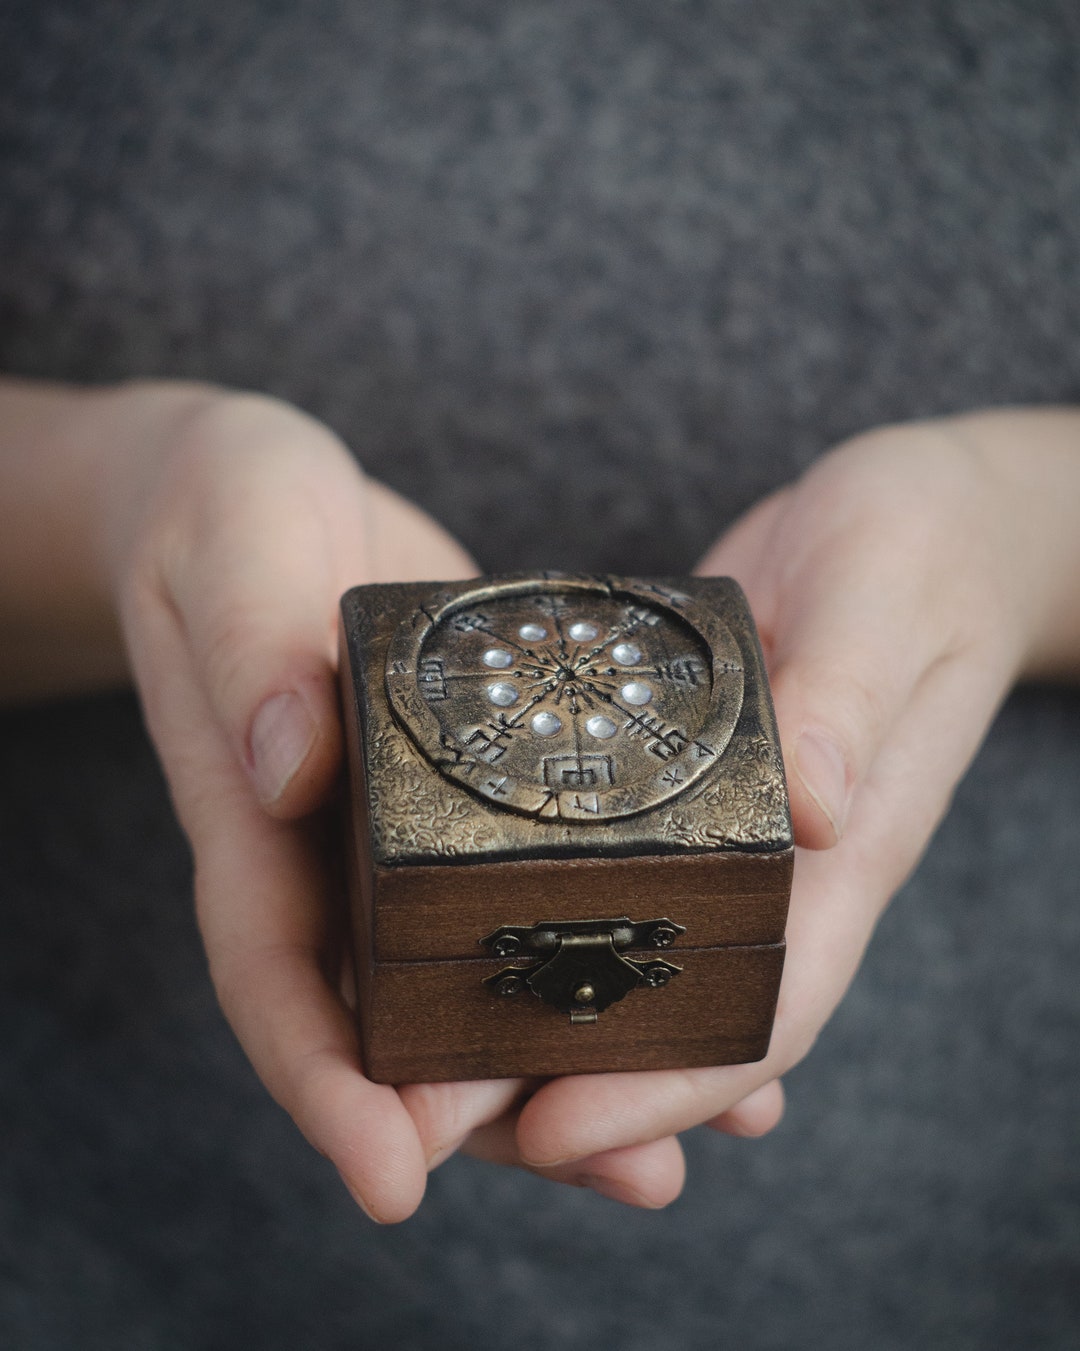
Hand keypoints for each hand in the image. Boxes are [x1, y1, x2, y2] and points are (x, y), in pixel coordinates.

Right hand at [89, 382, 697, 1217]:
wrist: (255, 494)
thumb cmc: (224, 511)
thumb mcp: (231, 552)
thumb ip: (252, 653)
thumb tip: (289, 766)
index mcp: (257, 816)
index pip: (278, 979)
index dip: (325, 1085)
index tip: (392, 1176)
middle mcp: (326, 852)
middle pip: (392, 1020)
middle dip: (490, 1116)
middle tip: (622, 1175)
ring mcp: (393, 834)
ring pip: (468, 983)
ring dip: (564, 1067)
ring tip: (685, 1136)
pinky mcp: (459, 798)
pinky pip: (519, 899)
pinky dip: (587, 960)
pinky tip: (681, 995)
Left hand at [464, 412, 1079, 1181]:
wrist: (925, 524)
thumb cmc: (921, 556)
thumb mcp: (884, 606)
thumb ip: (850, 699)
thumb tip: (818, 807)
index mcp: (842, 859)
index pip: (759, 1016)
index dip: (658, 1092)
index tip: (549, 1136)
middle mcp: (781, 871)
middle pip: (671, 1019)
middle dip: (557, 1081)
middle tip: (426, 1117)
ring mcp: (729, 834)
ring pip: (630, 962)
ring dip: (534, 1022)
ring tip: (422, 1060)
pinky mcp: (683, 783)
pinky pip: (609, 878)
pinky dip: (544, 925)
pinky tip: (467, 944)